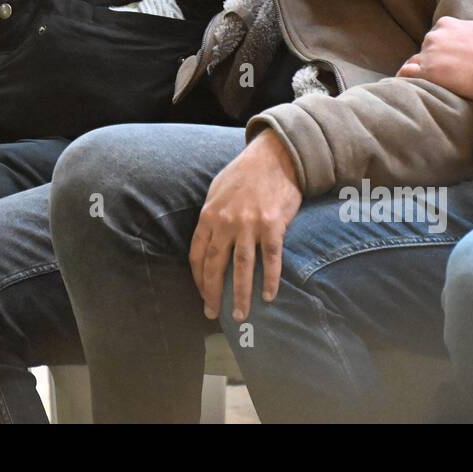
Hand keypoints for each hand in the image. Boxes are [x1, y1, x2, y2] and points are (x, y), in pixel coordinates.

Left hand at [189, 128, 302, 322]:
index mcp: (209, 214)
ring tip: (240, 315)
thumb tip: (207, 240)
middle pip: (216, 265)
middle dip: (212, 293)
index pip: (198, 254)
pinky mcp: (273, 225)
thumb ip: (211, 216)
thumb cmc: (244, 173)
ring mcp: (250, 225)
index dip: (198, 277)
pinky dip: (269, 280)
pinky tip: (268, 296)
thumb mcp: (217, 190)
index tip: (202, 293)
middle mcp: (226, 222)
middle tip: (213, 313)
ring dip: (240, 295)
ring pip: (242, 268)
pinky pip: (270, 259)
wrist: (275, 156)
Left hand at [397, 0, 472, 103]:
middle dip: (434, 60)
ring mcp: (429, 55)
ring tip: (434, 82)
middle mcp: (434, 36)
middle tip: (449, 73)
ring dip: (421, 70)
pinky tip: (414, 85)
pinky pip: (407, 74)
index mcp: (446, 23)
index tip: (456, 59)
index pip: (437, 36)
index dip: (444, 49)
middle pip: (426, 49)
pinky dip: (407, 79)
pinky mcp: (428, 73)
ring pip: (416, 62)